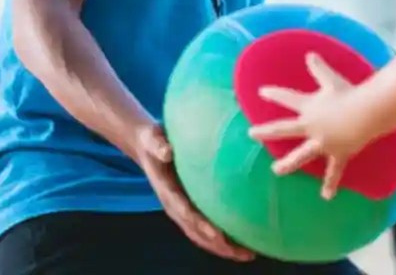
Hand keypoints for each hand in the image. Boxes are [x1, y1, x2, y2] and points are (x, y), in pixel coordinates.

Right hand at [132, 123, 253, 261]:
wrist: (146, 147)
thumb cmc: (152, 142)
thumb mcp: (153, 140)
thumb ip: (158, 146)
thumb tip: (166, 151)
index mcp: (167, 193)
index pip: (185, 213)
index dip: (201, 226)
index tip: (218, 235)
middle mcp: (175, 207)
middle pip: (197, 233)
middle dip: (219, 246)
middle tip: (244, 254)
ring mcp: (183, 211)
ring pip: (203, 236)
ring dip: (224, 248)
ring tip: (248, 255)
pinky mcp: (190, 208)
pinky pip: (206, 228)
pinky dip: (223, 238)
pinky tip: (243, 240)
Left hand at [247, 52, 365, 199]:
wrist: (366, 113)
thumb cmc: (349, 94)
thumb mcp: (332, 79)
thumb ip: (319, 68)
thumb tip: (309, 54)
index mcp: (308, 107)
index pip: (286, 98)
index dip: (273, 94)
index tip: (261, 92)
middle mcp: (311, 126)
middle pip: (283, 129)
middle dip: (265, 132)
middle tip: (251, 134)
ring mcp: (322, 142)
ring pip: (301, 155)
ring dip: (287, 164)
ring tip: (276, 170)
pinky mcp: (337, 154)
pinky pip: (333, 172)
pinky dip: (331, 184)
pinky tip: (326, 196)